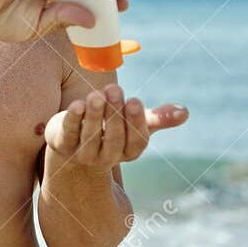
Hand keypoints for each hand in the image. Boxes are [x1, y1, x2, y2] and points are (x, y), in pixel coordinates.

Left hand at [43, 84, 187, 171]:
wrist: (74, 145)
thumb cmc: (111, 129)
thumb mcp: (134, 122)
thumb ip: (158, 118)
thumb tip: (185, 112)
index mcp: (128, 151)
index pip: (136, 141)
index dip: (135, 121)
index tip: (134, 100)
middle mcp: (107, 157)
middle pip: (114, 138)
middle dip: (115, 114)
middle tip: (115, 89)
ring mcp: (83, 153)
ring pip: (90, 136)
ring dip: (94, 115)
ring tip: (97, 94)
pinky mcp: (62, 144)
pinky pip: (68, 134)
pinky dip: (73, 119)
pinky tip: (77, 104)